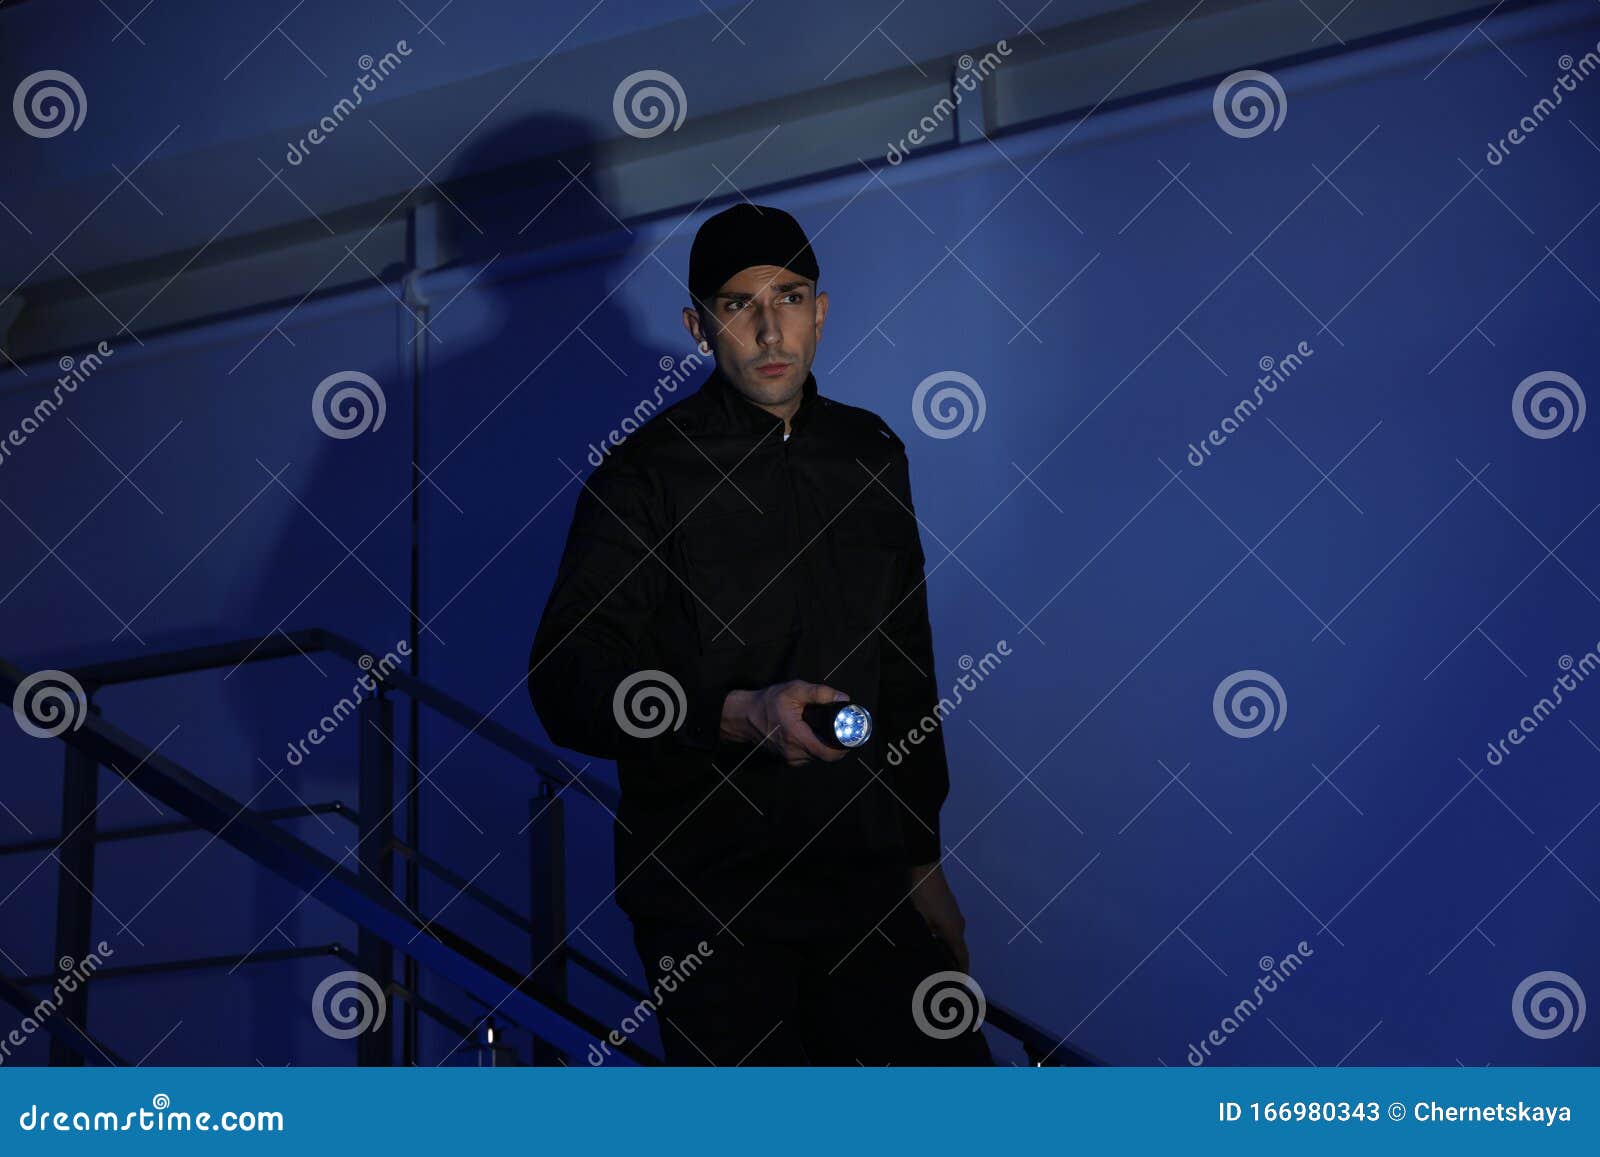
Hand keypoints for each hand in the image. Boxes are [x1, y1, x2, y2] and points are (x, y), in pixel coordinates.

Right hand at [721, 681, 852, 766]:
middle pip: (826, 755)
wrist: (744, 716)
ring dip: (824, 745)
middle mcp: (795, 754)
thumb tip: (844, 699)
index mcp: (798, 738)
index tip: (850, 735)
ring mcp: (790, 759)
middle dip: (835, 743)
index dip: (844, 747)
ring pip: (817, 756)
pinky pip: (808, 756)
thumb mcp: (794, 690)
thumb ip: (820, 693)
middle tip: (841, 727)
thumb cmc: (768, 702)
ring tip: (825, 728)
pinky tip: (812, 733)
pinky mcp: (786, 760)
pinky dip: (813, 747)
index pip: (829, 754)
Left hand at [908, 861, 969, 972]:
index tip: (962, 985)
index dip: (962, 971)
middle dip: (956, 964)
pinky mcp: (951, 911)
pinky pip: (953, 931)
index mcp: (954, 931)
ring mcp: (956, 917)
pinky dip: (948, 942)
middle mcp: (959, 926)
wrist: (926, 871)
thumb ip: (929, 939)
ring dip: (951, 952)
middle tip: (947, 978)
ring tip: (940, 963)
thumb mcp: (922, 921)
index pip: (962, 957)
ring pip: (956, 940)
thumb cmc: (924, 898)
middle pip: (961, 950)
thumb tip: (931, 955)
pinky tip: (936, 943)